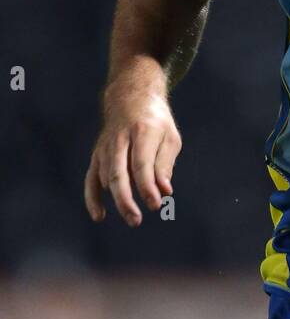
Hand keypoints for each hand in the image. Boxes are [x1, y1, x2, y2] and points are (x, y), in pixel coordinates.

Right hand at [84, 80, 181, 226]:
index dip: (147, 187)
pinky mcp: (97, 155)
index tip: (156, 205)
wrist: (129, 98)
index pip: (142, 164)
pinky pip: (91, 179)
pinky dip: (92, 197)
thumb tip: (164, 192)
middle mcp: (120, 139)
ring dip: (118, 199)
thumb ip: (164, 165)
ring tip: (133, 218)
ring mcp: (105, 147)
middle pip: (118, 173)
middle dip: (126, 199)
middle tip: (137, 220)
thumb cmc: (155, 121)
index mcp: (142, 131)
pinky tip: (99, 215)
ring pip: (106, 177)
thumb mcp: (170, 138)